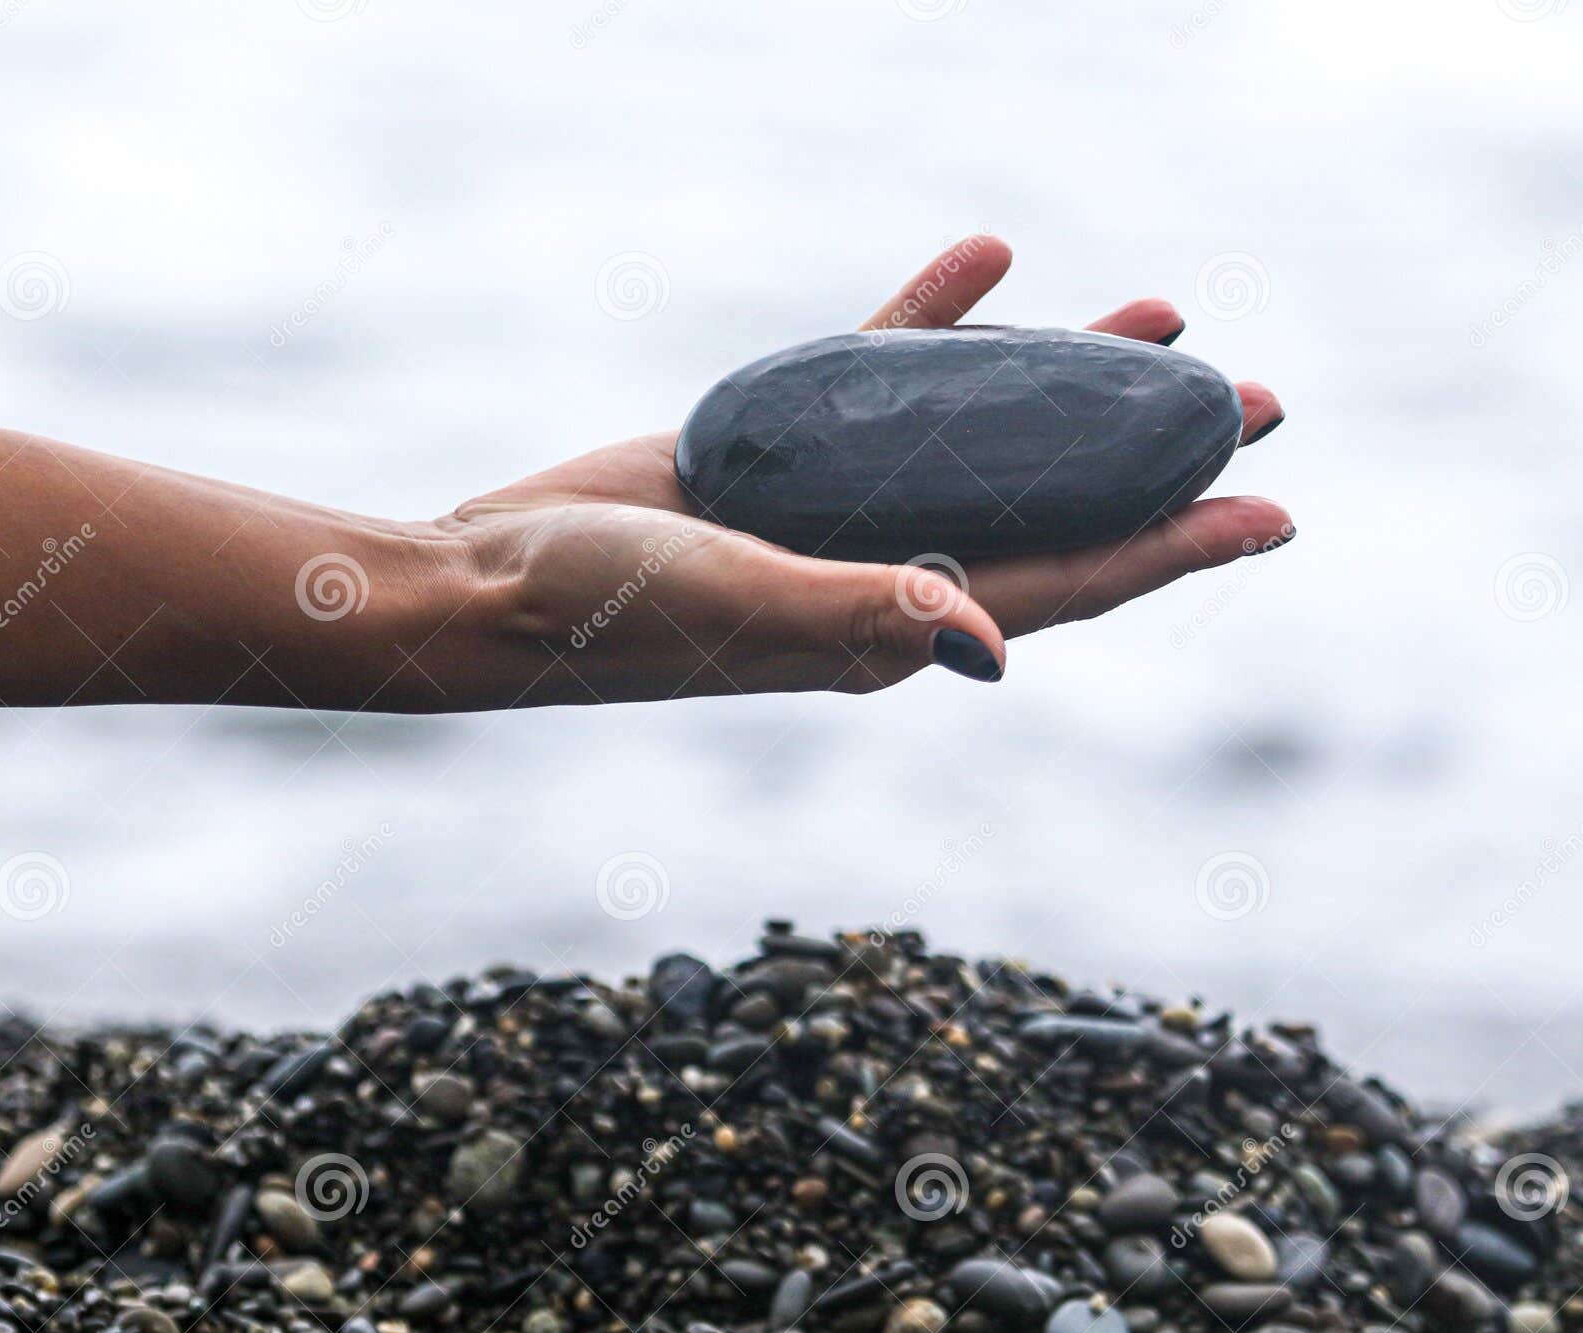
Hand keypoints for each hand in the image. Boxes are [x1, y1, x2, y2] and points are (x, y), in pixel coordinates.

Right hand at [432, 236, 1291, 705]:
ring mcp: (838, 510)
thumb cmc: (603, 613)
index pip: (1066, 585)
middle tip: (1254, 402)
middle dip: (1156, 462)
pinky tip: (990, 258)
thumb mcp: (738, 608)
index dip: (1172, 549)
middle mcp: (883, 571)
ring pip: (984, 438)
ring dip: (1069, 386)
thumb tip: (992, 645)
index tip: (1271, 509)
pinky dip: (935, 321)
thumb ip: (860, 615)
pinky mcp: (783, 453)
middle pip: (1053, 507)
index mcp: (892, 628)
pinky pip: (880, 378)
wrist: (491, 581)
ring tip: (1156, 327)